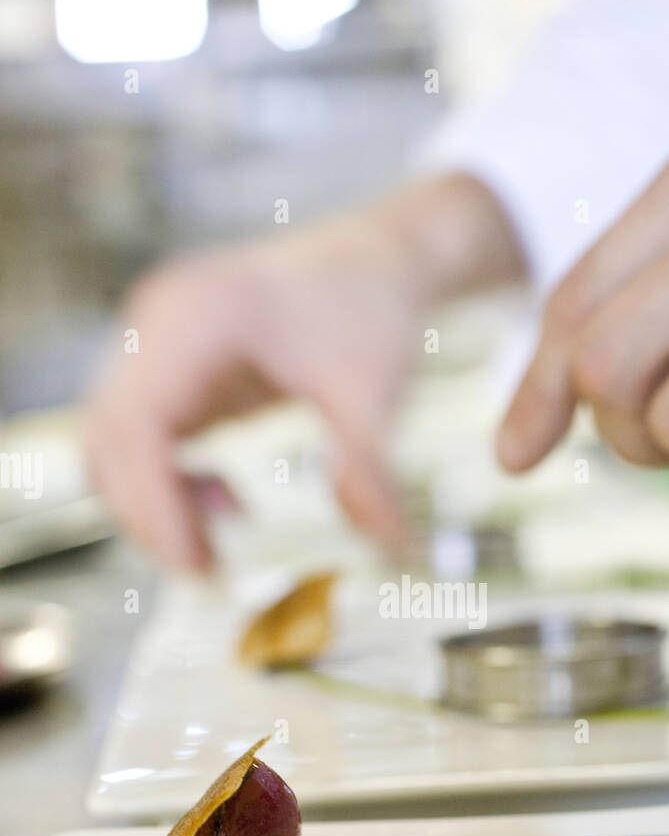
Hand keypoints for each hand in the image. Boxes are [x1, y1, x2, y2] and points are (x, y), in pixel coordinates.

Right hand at [84, 174, 523, 569]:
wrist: (375, 259)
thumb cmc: (372, 312)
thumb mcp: (372, 395)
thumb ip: (369, 473)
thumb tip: (391, 551)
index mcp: (199, 314)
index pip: (137, 423)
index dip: (153, 504)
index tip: (197, 566)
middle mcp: (158, 320)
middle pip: (109, 437)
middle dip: (148, 516)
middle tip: (207, 576)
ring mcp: (153, 339)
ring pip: (113, 442)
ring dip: (152, 504)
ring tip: (217, 546)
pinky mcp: (164, 363)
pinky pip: (137, 437)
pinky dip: (165, 483)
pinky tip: (226, 502)